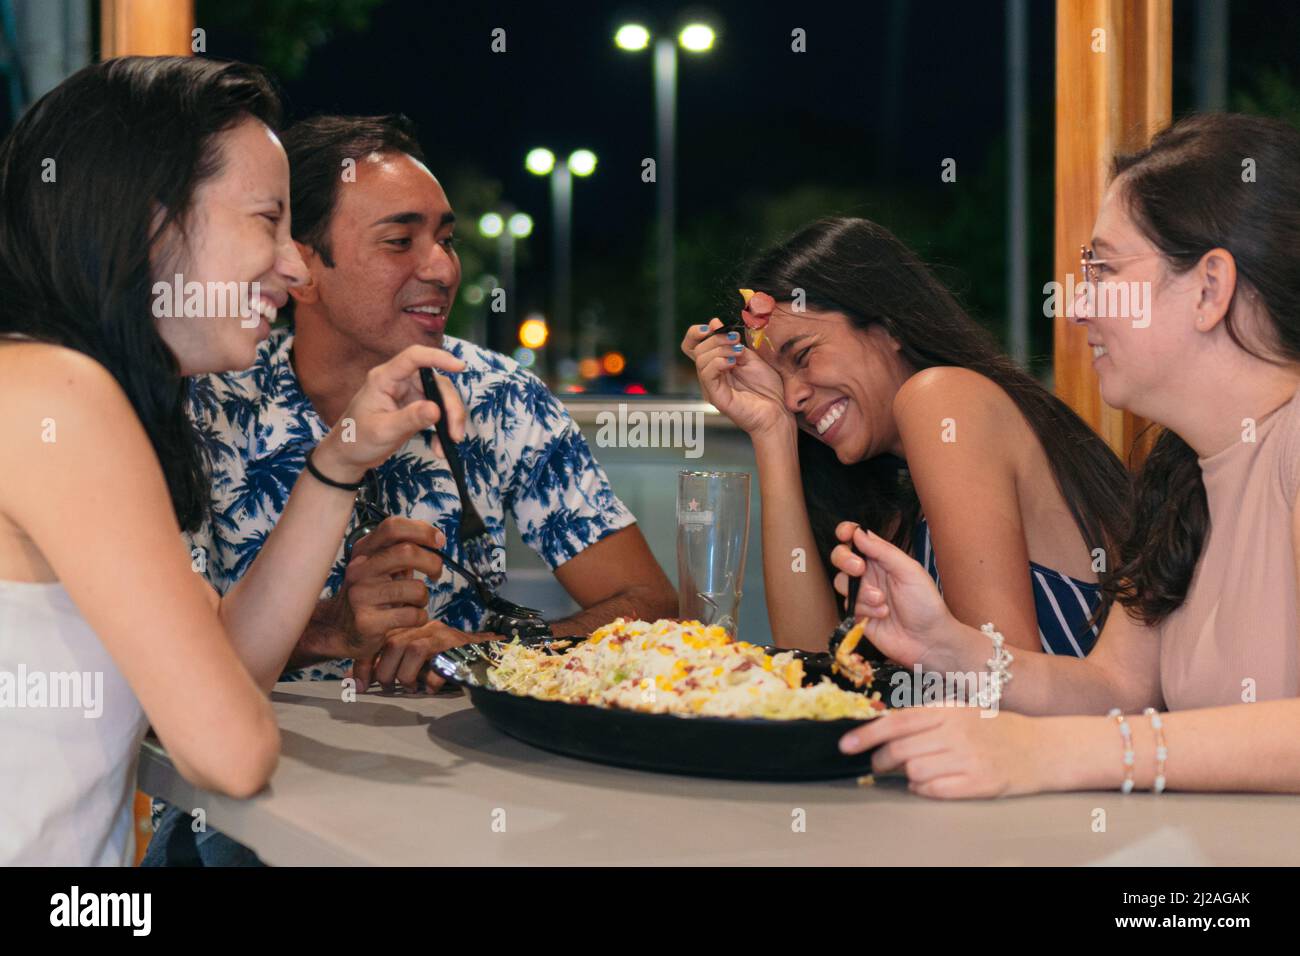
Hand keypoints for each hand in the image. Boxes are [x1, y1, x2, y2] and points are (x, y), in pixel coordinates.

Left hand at [314, 344, 467, 482]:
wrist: (348, 455)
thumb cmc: (356, 439)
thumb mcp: (383, 431)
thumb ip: (410, 419)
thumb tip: (437, 409)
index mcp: (384, 378)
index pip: (414, 357)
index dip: (437, 357)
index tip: (460, 367)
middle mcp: (399, 382)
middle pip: (435, 382)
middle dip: (451, 406)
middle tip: (456, 432)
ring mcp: (408, 395)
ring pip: (441, 397)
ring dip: (451, 419)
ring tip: (451, 441)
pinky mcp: (415, 408)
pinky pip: (437, 412)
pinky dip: (443, 429)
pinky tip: (439, 446)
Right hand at [339, 516, 444, 654]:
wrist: (340, 630)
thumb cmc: (370, 594)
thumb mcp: (379, 566)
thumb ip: (401, 550)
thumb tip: (436, 538)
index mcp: (364, 551)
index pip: (393, 527)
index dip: (422, 530)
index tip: (439, 541)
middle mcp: (359, 569)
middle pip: (407, 552)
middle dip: (433, 563)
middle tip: (436, 574)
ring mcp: (361, 595)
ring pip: (416, 588)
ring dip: (424, 597)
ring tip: (414, 602)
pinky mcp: (367, 622)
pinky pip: (413, 616)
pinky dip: (420, 618)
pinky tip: (409, 618)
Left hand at [352, 621, 490, 693]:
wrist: (489, 655)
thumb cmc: (447, 660)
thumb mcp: (416, 660)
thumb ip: (391, 664)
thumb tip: (354, 680)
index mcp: (413, 628)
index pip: (381, 639)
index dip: (365, 662)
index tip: (359, 685)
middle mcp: (427, 628)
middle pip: (394, 642)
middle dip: (384, 670)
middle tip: (388, 687)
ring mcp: (444, 637)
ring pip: (414, 649)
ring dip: (406, 674)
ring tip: (410, 687)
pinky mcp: (459, 649)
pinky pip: (440, 664)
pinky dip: (432, 680)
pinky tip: (432, 687)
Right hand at [681, 319, 791, 437]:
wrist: (778, 410)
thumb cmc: (767, 387)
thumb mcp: (751, 357)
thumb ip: (732, 343)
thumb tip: (713, 322)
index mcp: (716, 364)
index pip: (693, 346)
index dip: (695, 333)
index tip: (712, 325)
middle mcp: (710, 375)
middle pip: (697, 349)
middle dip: (716, 338)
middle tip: (736, 339)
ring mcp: (712, 387)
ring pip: (701, 360)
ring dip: (720, 349)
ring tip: (738, 353)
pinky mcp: (716, 396)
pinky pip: (707, 375)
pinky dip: (718, 363)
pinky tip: (733, 362)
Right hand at [829, 522, 974, 673]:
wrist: (928, 640)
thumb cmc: (926, 603)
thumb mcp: (909, 571)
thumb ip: (883, 551)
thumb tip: (858, 533)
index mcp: (882, 558)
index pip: (857, 539)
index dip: (847, 532)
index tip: (846, 535)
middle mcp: (869, 574)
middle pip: (841, 557)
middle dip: (845, 560)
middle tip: (859, 569)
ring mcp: (861, 594)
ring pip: (841, 582)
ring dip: (862, 591)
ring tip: (882, 601)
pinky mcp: (857, 615)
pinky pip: (847, 605)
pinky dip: (865, 609)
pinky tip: (882, 614)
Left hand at [838, 707, 1048, 798]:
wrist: (1043, 748)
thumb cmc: (995, 729)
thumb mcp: (960, 711)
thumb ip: (924, 717)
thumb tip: (880, 726)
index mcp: (948, 711)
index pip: (897, 721)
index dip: (866, 734)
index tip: (845, 744)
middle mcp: (957, 732)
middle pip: (900, 749)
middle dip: (881, 760)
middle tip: (879, 764)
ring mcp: (969, 759)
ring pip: (913, 771)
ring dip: (903, 775)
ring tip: (908, 773)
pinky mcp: (980, 783)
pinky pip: (934, 790)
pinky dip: (923, 790)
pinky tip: (927, 785)